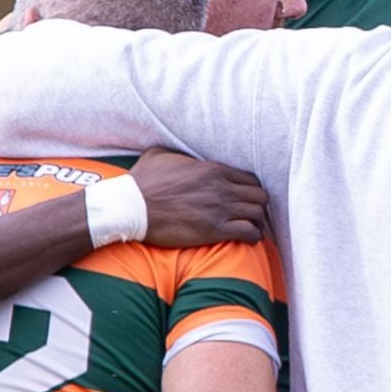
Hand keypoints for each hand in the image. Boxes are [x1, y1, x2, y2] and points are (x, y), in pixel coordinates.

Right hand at [128, 147, 275, 246]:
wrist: (131, 207)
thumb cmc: (141, 182)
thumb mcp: (159, 154)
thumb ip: (177, 152)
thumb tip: (178, 153)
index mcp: (212, 169)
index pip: (249, 179)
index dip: (250, 190)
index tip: (245, 199)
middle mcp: (221, 187)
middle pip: (259, 196)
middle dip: (258, 206)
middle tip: (250, 215)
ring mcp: (219, 208)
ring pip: (258, 214)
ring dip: (257, 223)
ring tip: (251, 229)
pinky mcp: (214, 229)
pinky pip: (248, 232)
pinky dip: (252, 237)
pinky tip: (247, 239)